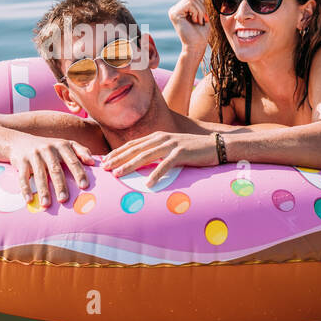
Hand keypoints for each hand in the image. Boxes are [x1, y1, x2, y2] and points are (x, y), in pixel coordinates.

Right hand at [9, 137, 96, 207]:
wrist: (19, 141)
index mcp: (61, 145)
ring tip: (47, 205)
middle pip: (55, 169)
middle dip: (60, 185)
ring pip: (39, 175)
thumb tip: (93, 162)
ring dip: (43, 191)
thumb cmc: (48, 147)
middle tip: (65, 199)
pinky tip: (29, 200)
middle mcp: (48, 149)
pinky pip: (23, 177)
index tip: (84, 186)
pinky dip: (25, 189)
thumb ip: (80, 150)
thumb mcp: (64, 144)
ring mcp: (34, 155)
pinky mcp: (21, 162)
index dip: (78, 173)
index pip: (72, 160)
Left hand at [102, 131, 218, 188]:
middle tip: (105, 168)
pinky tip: (147, 184)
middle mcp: (162, 138)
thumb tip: (141, 165)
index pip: (133, 144)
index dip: (118, 152)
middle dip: (118, 158)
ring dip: (130, 165)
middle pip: (135, 149)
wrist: (215, 145)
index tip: (105, 161)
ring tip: (118, 174)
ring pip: (146, 156)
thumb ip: (156, 153)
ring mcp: (171, 145)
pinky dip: (156, 174)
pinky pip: (166, 165)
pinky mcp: (182, 153)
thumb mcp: (171, 149)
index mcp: (157, 136)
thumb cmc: (192, 150)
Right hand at [168, 0, 209, 53]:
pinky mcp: (174, 14)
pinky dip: (196, 12)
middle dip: (202, 7)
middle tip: (201, 20)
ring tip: (197, 21)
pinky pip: (189, 4)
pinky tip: (194, 21)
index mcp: (181, 8)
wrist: (197, 46)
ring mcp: (173, 11)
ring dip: (200, 11)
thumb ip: (200, 1)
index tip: (203, 17)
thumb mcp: (203, 13)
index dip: (202, 3)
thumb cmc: (201, 33)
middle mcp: (175, 9)